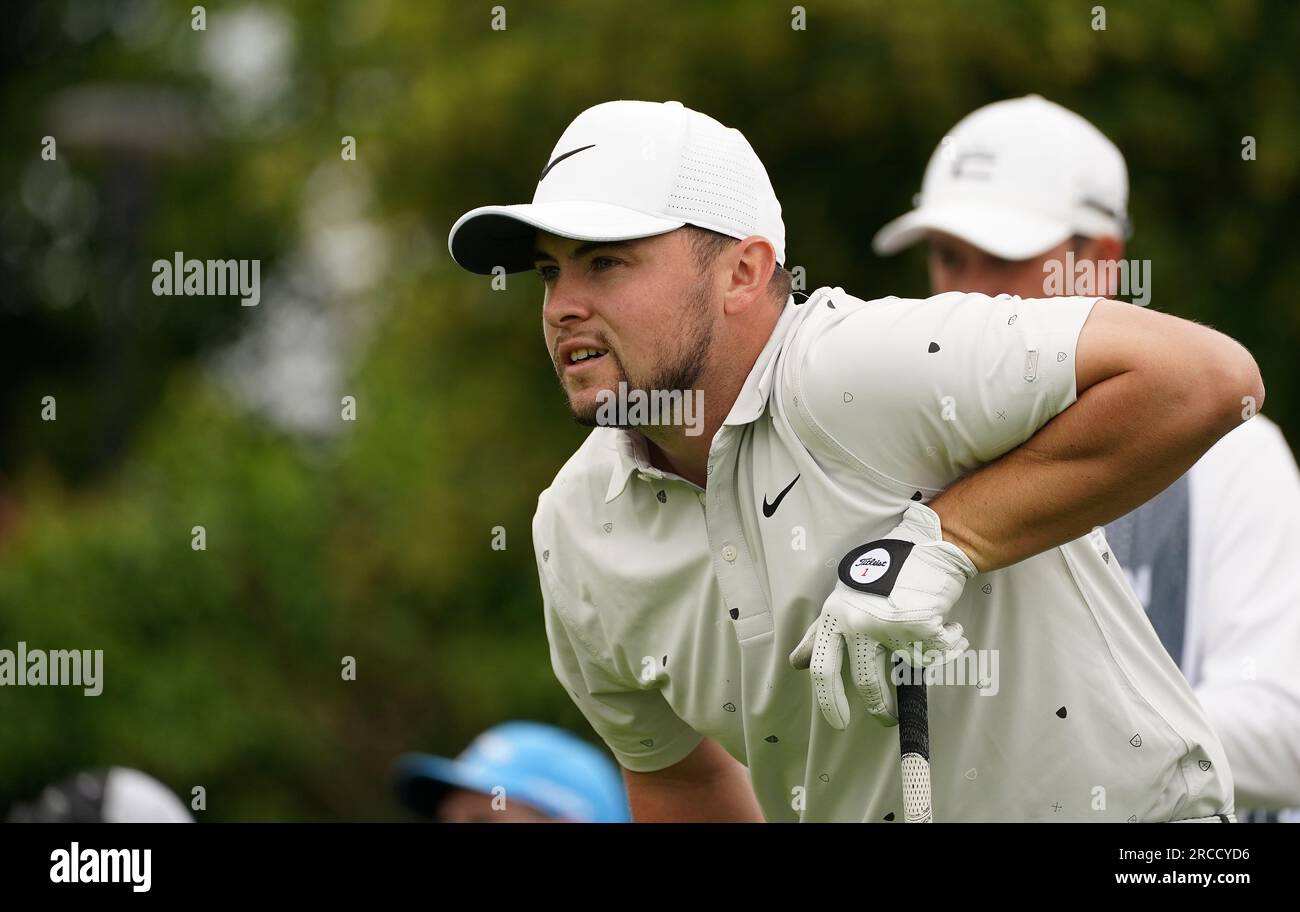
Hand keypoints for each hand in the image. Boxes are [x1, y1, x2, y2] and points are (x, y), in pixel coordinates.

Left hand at [789, 502, 976, 728]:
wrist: (927, 546)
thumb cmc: (883, 572)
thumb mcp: (842, 598)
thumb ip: (821, 633)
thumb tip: (797, 664)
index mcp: (835, 616)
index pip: (823, 669)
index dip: (828, 702)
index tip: (838, 721)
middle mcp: (858, 623)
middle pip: (864, 682)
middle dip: (876, 707)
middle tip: (883, 719)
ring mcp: (890, 626)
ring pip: (900, 674)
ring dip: (909, 689)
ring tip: (911, 694)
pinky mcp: (920, 628)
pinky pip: (933, 655)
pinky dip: (943, 646)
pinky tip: (945, 630)